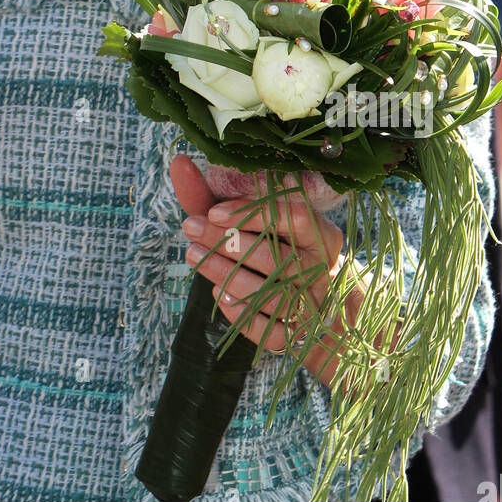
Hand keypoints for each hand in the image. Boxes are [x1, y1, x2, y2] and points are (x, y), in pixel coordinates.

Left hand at [170, 154, 349, 385]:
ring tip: (193, 257)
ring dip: (226, 275)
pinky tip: (217, 294)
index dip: (254, 214)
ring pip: (270, 294)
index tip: (214, 211)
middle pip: (276, 257)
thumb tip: (178, 163)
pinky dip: (240, 313)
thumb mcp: (250, 221)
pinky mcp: (298, 338)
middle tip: (191, 229)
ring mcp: (313, 307)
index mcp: (321, 235)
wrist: (318, 307)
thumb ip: (214, 196)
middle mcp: (322, 270)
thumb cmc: (275, 249)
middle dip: (228, 243)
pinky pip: (268, 330)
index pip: (294, 218)